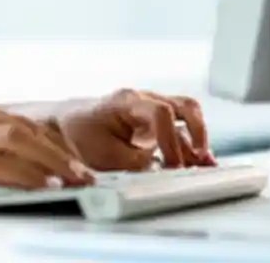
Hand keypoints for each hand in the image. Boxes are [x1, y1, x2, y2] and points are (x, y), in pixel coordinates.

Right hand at [0, 98, 95, 198]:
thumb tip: (8, 158)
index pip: (22, 122)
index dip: (54, 142)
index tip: (76, 161)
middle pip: (25, 129)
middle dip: (61, 153)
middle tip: (86, 175)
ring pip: (15, 143)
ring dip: (50, 163)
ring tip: (73, 181)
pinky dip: (22, 174)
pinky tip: (39, 185)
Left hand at [55, 89, 214, 171]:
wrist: (64, 125)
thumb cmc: (80, 135)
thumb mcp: (105, 156)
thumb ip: (137, 162)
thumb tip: (162, 168)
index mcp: (127, 102)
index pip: (161, 113)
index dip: (171, 140)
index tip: (173, 165)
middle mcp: (143, 100)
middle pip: (184, 106)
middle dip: (198, 132)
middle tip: (200, 157)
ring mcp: (150, 108)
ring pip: (186, 115)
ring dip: (197, 140)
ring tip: (206, 165)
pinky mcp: (153, 122)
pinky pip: (179, 127)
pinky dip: (189, 144)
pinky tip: (199, 162)